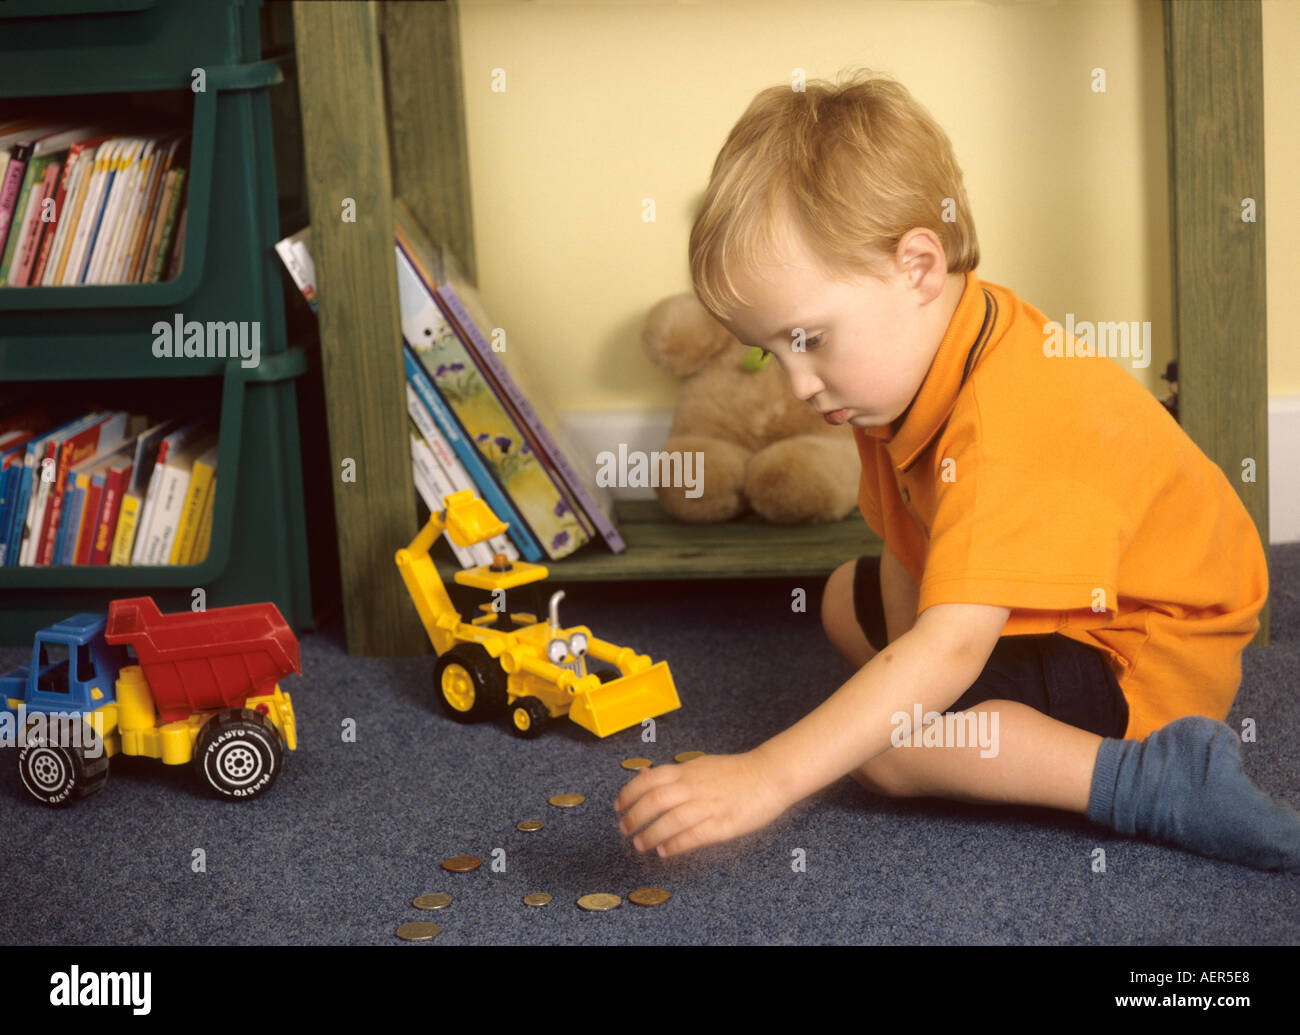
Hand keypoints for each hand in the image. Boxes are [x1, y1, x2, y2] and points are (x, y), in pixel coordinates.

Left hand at [613, 750, 791, 858]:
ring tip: (641, 845)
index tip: (618, 806)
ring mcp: (709, 805)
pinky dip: (676, 844)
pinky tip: (665, 851)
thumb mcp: (700, 765)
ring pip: (671, 820)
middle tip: (624, 830)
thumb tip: (643, 776)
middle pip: (654, 801)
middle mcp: (693, 787)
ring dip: (651, 834)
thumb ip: (673, 774)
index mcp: (687, 771)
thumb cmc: (735, 772)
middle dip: (634, 817)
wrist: (770, 774)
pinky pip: (694, 836)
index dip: (628, 793)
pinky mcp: (723, 824)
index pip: (648, 780)